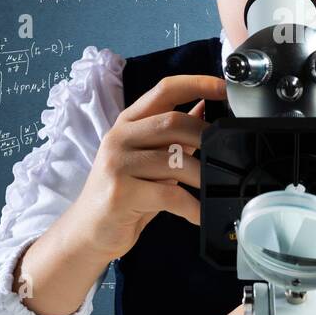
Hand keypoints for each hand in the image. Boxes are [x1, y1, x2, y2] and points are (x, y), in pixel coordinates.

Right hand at [73, 73, 227, 260]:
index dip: (198, 83)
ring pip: (175, 160)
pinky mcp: (121, 193)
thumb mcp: (147, 158)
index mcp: (128, 123)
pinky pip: (170, 196)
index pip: (164, 90)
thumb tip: (203, 107)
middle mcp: (119, 137)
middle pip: (173, 122)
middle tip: (226, 156)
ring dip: (203, 177)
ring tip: (216, 189)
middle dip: (207, 138)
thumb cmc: (123, 193)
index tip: (225, 87)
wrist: (88, 231)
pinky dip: (192, 207)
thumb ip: (173, 135)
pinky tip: (200, 215)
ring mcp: (117, 164)